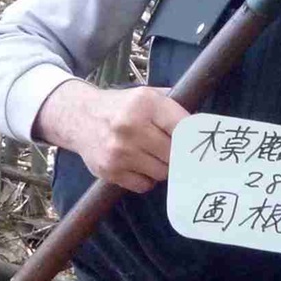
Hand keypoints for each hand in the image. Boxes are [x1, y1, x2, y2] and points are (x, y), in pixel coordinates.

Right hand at [33, 80, 188, 192]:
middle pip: (174, 154)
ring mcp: (119, 151)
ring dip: (162, 167)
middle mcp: (131, 126)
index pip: (182, 127)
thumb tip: (202, 126)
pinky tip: (139, 165)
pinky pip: (144, 185)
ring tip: (153, 156)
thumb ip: (173, 106)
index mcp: (144, 103)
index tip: (198, 145)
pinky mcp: (110, 170)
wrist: (79, 117)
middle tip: (174, 152)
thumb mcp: (145, 95)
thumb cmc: (121, 108)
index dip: (192, 138)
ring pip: (161, 173)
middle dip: (177, 155)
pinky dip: (146, 179)